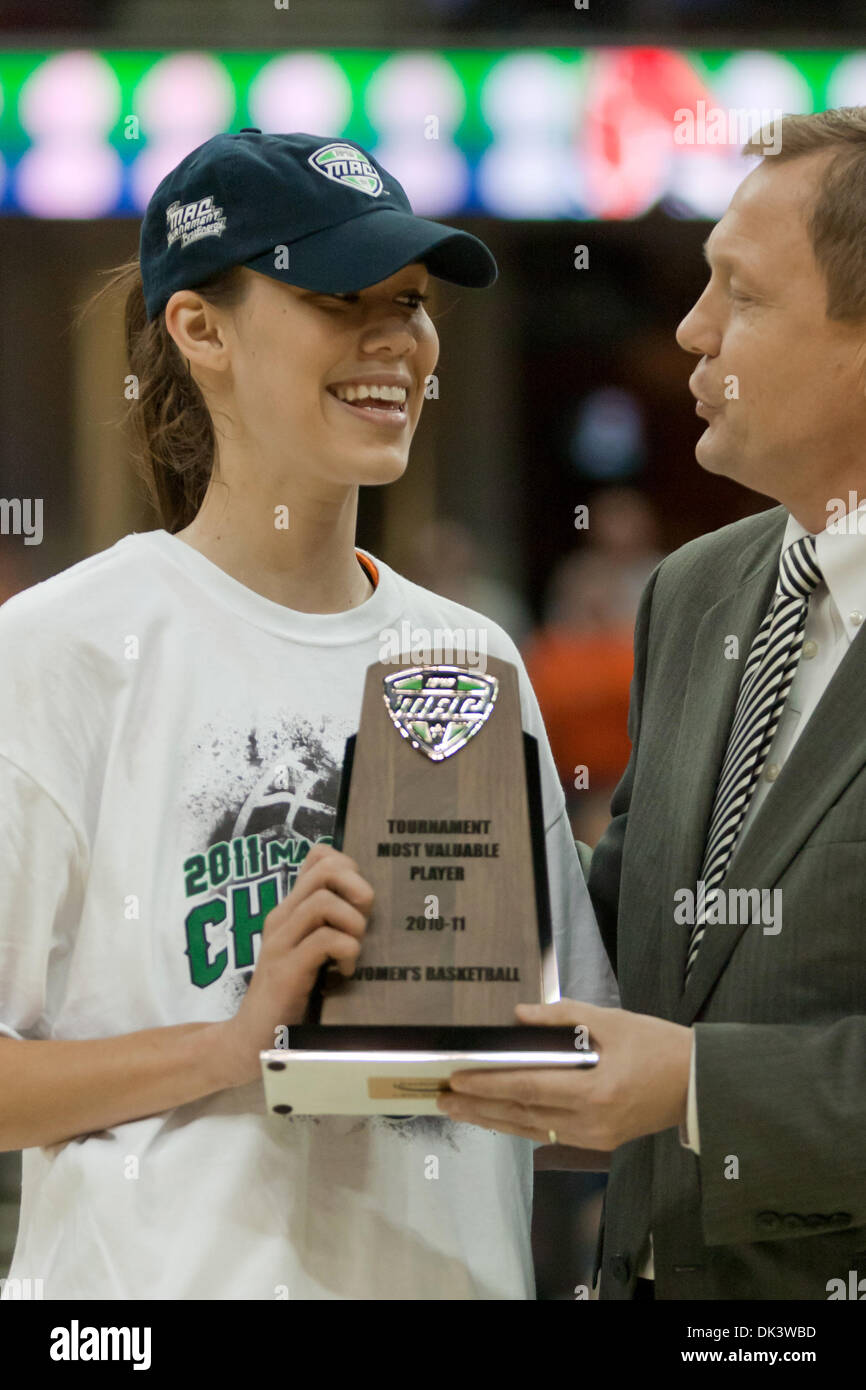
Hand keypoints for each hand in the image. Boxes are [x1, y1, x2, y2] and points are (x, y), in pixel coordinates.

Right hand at [216, 842, 373, 1086]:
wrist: (252, 1038)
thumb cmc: (292, 996)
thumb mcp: (313, 952)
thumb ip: (330, 926)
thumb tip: (370, 906)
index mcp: (291, 909)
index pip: (318, 856)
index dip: (349, 867)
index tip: (359, 900)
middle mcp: (282, 917)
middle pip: (326, 870)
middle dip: (358, 889)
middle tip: (364, 921)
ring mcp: (280, 942)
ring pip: (324, 902)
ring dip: (353, 924)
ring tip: (353, 950)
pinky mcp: (285, 970)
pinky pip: (324, 941)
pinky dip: (346, 953)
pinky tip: (345, 974)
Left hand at [436, 999, 692, 1150]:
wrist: (699, 1083)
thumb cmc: (658, 1046)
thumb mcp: (613, 1020)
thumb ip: (564, 1017)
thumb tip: (519, 1015)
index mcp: (596, 1089)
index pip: (529, 1087)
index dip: (489, 1084)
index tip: (458, 1077)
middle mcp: (591, 1121)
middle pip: (522, 1114)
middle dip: (478, 1106)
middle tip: (442, 1097)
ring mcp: (594, 1137)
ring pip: (531, 1129)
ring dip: (491, 1120)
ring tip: (459, 1109)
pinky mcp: (598, 1142)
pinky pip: (549, 1134)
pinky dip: (519, 1125)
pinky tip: (497, 1118)